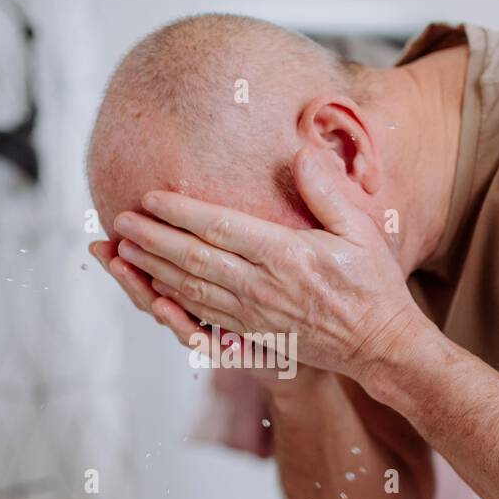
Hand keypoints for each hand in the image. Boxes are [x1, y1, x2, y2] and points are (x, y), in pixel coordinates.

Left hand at [109, 146, 424, 382]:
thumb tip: (299, 153)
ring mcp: (255, 316)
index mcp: (287, 256)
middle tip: (118, 221)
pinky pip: (203, 319)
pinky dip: (172, 304)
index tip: (149, 197)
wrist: (379, 344)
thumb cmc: (372, 283)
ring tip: (122, 251)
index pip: (221, 229)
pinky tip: (153, 291)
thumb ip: (327, 192)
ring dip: (153, 271)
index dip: (181, 213)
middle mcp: (264, 288)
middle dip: (152, 240)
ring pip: (191, 293)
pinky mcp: (253, 336)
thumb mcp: (360, 230)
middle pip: (194, 261)